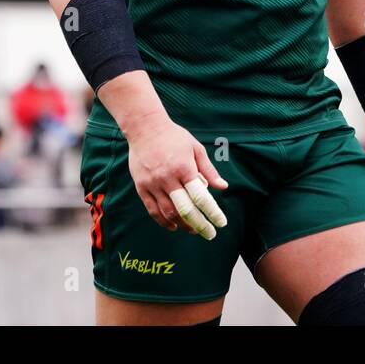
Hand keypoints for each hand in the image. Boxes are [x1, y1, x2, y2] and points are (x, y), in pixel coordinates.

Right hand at [125, 114, 227, 237]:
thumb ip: (208, 170)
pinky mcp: (141, 187)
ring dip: (183, 225)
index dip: (212, 212)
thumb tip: (223, 187)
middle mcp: (168, 178)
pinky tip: (174, 226)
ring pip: (168, 212)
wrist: (144, 128)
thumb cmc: (174, 137)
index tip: (221, 223)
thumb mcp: (195, 148)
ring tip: (194, 230)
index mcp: (184, 168)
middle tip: (210, 234)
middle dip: (200, 225)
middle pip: (185, 209)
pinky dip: (164, 221)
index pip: (201, 196)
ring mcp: (153, 184)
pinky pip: (153, 210)